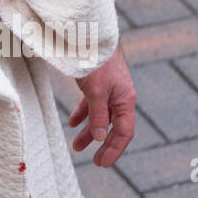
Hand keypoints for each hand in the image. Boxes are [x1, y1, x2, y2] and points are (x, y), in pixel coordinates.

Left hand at [69, 43, 134, 166]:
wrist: (91, 35)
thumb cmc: (97, 61)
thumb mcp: (96, 91)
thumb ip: (98, 114)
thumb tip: (98, 137)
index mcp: (125, 100)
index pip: (124, 132)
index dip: (114, 149)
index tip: (102, 163)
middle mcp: (120, 97)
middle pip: (113, 127)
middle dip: (102, 145)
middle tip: (94, 162)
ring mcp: (109, 90)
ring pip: (100, 117)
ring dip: (89, 132)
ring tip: (75, 146)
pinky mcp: (97, 84)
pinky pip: (92, 105)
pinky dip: (82, 114)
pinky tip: (71, 123)